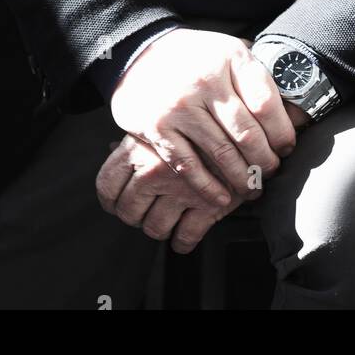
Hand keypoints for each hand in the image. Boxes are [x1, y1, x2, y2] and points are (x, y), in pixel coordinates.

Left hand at [95, 131, 264, 253]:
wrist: (246, 118)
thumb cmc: (200, 113)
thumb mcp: (163, 115)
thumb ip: (138, 136)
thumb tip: (112, 149)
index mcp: (139, 147)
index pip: (107, 184)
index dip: (110, 200)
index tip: (117, 202)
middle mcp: (154, 171)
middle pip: (129, 210)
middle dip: (136, 216)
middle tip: (145, 212)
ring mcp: (180, 191)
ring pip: (154, 227)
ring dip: (159, 228)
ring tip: (166, 221)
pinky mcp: (206, 205)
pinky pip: (186, 237)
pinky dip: (183, 241)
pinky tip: (184, 235)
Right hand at [108, 29, 296, 211]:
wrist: (139, 51)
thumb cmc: (195, 56)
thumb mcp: (229, 49)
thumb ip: (255, 72)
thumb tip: (293, 104)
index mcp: (230, 59)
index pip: (266, 104)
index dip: (282, 132)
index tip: (286, 147)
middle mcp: (205, 81)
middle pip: (247, 133)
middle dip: (265, 160)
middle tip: (271, 171)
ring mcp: (179, 106)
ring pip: (222, 153)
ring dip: (242, 177)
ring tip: (252, 186)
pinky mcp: (157, 128)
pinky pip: (189, 166)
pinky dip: (209, 187)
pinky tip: (223, 196)